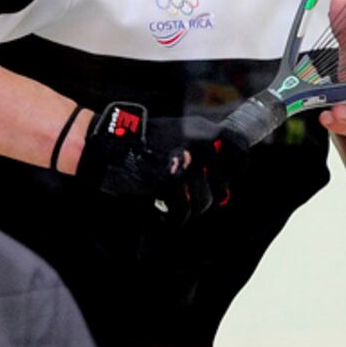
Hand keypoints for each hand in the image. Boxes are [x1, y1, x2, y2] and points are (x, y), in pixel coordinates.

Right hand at [74, 102, 246, 221]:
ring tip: (172, 204)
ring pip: (202, 202)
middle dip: (208, 198)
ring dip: (188, 208)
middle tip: (191, 198)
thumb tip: (223, 188)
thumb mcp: (175, 132)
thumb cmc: (139, 141)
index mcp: (202, 129)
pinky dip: (173, 217)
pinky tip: (162, 212)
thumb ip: (199, 151)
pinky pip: (182, 212)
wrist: (107, 143)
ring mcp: (185, 161)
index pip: (239, 148)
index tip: (230, 180)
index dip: (238, 169)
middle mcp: (199, 143)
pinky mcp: (168, 180)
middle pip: (222, 186)